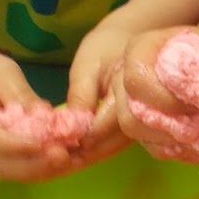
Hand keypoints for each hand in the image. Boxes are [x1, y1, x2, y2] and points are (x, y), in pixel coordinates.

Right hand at [0, 43, 75, 180]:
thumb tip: (46, 118)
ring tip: (66, 160)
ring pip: (6, 171)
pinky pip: (11, 168)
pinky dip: (36, 167)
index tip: (44, 143)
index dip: (15, 144)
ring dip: (38, 170)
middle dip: (32, 164)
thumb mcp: (2, 71)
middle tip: (63, 156)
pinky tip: (58, 161)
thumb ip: (20, 95)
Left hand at [65, 21, 134, 165]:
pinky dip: (94, 148)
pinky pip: (114, 144)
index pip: (109, 122)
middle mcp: (143, 111)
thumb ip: (81, 96)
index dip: (83, 135)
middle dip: (83, 151)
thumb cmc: (105, 48)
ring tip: (61, 154)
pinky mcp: (135, 129)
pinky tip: (74, 148)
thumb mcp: (87, 66)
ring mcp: (142, 123)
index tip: (58, 142)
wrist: (127, 43)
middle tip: (54, 154)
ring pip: (113, 147)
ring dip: (88, 154)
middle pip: (113, 142)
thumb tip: (74, 130)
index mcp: (132, 89)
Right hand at [107, 26, 198, 162]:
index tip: (196, 106)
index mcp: (140, 50)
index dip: (165, 99)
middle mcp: (125, 77)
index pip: (137, 79)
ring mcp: (129, 104)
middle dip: (167, 126)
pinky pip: (152, 147)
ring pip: (138, 134)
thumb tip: (194, 90)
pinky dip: (178, 151)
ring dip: (173, 141)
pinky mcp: (143, 127)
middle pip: (128, 114)